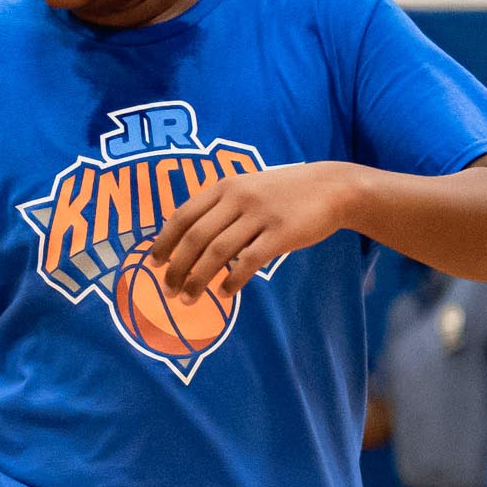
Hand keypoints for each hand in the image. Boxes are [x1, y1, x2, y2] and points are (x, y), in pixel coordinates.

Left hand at [148, 160, 360, 299]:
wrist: (332, 187)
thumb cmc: (285, 192)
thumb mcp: (248, 187)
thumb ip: (221, 206)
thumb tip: (190, 238)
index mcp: (225, 187)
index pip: (183, 215)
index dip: (164, 241)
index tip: (154, 264)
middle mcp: (238, 198)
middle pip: (195, 237)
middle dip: (176, 268)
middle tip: (167, 291)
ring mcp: (259, 215)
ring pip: (217, 252)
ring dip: (197, 280)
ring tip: (188, 300)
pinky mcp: (281, 233)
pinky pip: (249, 261)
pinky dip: (233, 280)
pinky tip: (225, 293)